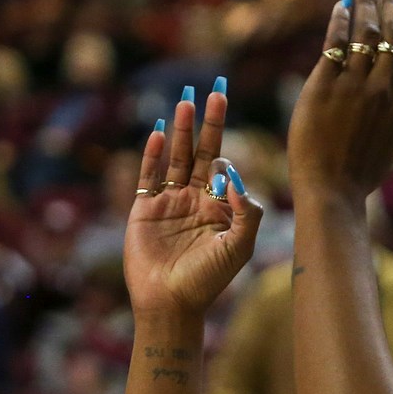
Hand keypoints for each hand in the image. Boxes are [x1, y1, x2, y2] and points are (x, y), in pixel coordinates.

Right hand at [124, 88, 265, 319]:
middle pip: (203, 152)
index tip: (225, 160)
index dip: (227, 156)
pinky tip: (160, 133)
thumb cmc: (208, 279)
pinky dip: (153, 154)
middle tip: (217, 91)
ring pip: (177, 157)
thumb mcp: (239, 246)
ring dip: (183, 129)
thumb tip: (234, 177)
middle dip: (210, 123)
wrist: (171, 302)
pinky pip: (148, 175)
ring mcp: (169, 202)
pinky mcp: (144, 209)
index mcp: (219, 207)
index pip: (224, 167)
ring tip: (187, 100)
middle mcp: (195, 199)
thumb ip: (247, 212)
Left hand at [286, 0, 392, 198]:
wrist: (332, 190)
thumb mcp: (392, 152)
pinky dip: (341, 18)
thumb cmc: (361, 178)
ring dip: (367, 1)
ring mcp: (355, 83)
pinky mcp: (325, 83)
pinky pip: (336, 41)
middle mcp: (383, 87)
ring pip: (366, 31)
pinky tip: (343, 3)